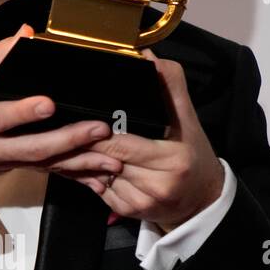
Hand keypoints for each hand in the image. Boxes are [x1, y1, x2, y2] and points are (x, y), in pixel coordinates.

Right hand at [0, 24, 122, 186]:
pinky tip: (99, 177)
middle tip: (98, 129)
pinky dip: (76, 175)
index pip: (0, 117)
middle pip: (33, 148)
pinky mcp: (19, 169)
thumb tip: (26, 33)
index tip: (47, 104)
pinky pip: (50, 173)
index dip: (23, 112)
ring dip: (81, 163)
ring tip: (111, 160)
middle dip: (68, 140)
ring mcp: (8, 162)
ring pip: (47, 164)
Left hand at [43, 49, 223, 232]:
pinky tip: (86, 163)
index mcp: (173, 159)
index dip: (99, 132)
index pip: (123, 144)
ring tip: (71, 143)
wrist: (202, 200)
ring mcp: (142, 202)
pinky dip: (93, 176)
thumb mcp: (188, 118)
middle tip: (67, 127)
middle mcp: (157, 184)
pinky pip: (102, 191)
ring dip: (85, 161)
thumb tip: (148, 56)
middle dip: (87, 144)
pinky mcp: (130, 212)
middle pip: (107, 160)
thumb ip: (170, 85)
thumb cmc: (193, 154)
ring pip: (100, 176)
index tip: (83, 117)